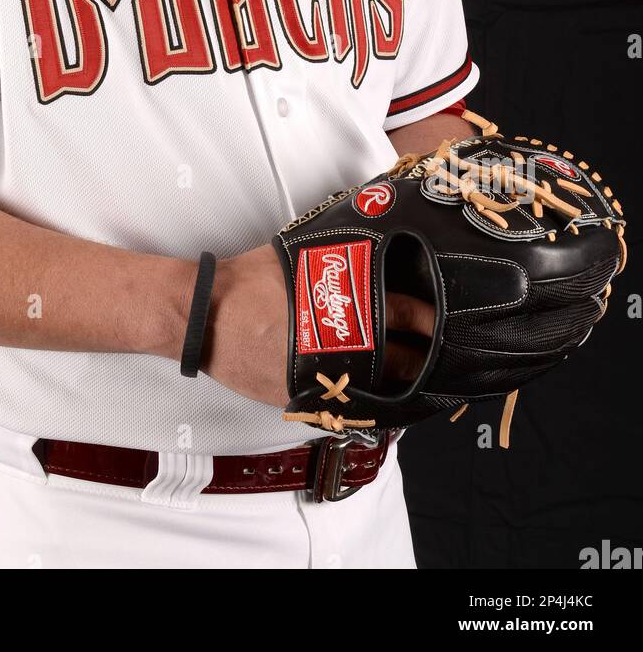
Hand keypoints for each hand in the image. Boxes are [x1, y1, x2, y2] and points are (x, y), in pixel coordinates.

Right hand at [192, 244, 434, 407]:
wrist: (207, 315)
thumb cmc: (249, 281)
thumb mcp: (300, 253)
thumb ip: (336, 254)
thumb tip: (364, 244)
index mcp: (342, 306)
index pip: (402, 312)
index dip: (428, 319)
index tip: (443, 323)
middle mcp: (339, 346)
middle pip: (401, 360)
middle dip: (424, 360)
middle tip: (441, 358)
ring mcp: (323, 376)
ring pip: (380, 390)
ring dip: (401, 386)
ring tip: (418, 382)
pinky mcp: (304, 398)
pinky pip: (349, 406)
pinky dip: (367, 402)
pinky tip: (378, 399)